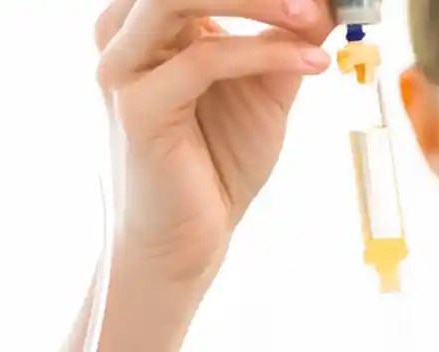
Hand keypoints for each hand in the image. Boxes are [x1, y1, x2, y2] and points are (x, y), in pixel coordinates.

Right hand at [94, 0, 336, 287]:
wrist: (187, 241)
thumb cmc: (218, 163)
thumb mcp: (268, 87)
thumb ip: (290, 38)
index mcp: (151, 22)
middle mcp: (126, 35)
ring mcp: (124, 70)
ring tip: (315, 15)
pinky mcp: (138, 110)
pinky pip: (203, 61)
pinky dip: (264, 53)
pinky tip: (312, 64)